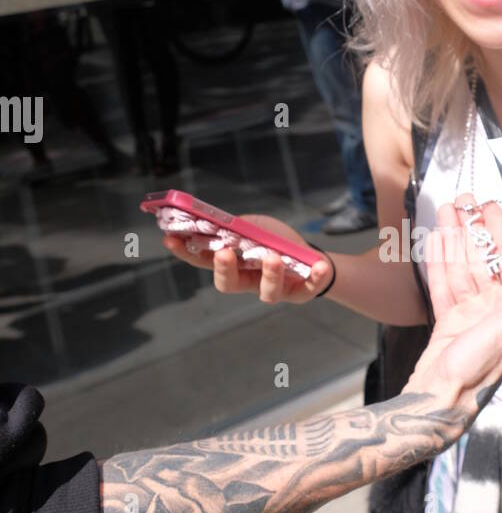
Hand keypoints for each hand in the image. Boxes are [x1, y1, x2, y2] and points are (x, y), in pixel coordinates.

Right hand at [162, 214, 333, 302]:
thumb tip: (217, 219)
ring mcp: (274, 290)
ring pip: (267, 292)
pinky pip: (308, 289)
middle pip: (229, 284)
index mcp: (233, 264)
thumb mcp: (255, 227)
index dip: (186, 252)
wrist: (310, 257)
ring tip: (273, 257)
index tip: (170, 239)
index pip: (203, 260)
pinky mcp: (300, 293)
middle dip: (225, 270)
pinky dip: (315, 278)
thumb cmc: (275, 241)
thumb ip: (238, 226)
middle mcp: (249, 281)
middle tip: (225, 253)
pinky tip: (320, 266)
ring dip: (269, 274)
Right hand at [403, 193, 501, 423]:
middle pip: (484, 259)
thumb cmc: (481, 365)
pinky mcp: (448, 321)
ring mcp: (470, 314)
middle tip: (464, 198)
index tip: (489, 206)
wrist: (440, 397)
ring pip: (462, 266)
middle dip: (474, 229)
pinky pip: (444, 282)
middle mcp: (496, 308)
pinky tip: (436, 237)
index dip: (500, 230)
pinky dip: (439, 260)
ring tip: (447, 209)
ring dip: (454, 238)